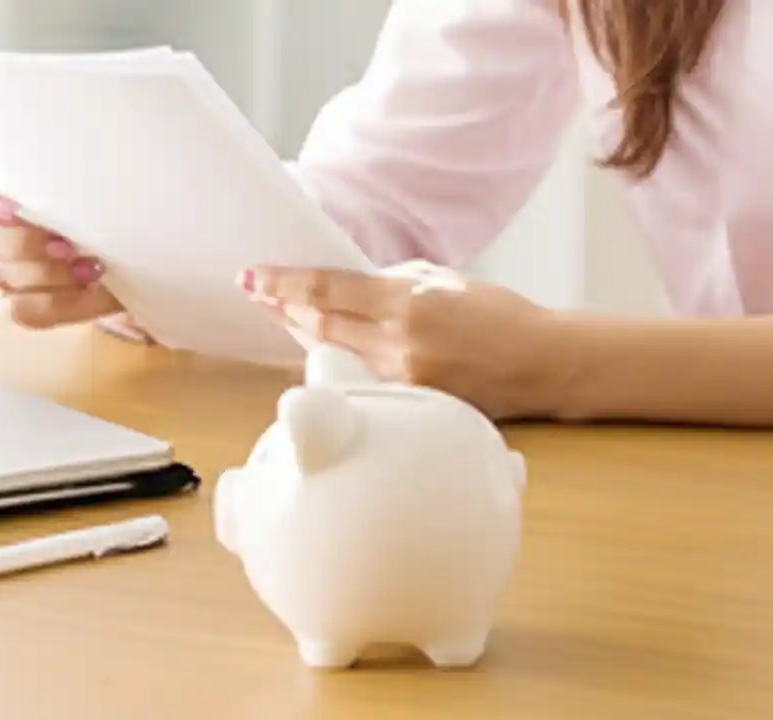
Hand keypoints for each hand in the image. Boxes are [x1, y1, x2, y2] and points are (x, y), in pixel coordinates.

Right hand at [0, 185, 138, 332]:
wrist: (122, 263)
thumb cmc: (96, 221)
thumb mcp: (85, 198)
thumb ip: (61, 192)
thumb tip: (62, 187)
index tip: (8, 202)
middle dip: (22, 240)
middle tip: (65, 242)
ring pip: (2, 273)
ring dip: (48, 271)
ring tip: (88, 264)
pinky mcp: (14, 308)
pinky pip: (23, 308)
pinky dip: (58, 297)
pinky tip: (86, 286)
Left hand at [240, 262, 563, 418]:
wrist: (543, 365)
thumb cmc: (500, 315)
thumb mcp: (445, 280)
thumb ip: (391, 281)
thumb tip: (346, 287)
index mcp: (407, 305)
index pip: (328, 292)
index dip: (285, 285)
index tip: (254, 276)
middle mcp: (398, 345)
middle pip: (319, 326)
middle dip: (282, 308)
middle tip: (256, 292)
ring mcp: (400, 381)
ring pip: (332, 355)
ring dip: (301, 334)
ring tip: (278, 314)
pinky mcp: (407, 406)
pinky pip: (357, 379)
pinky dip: (335, 361)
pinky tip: (318, 348)